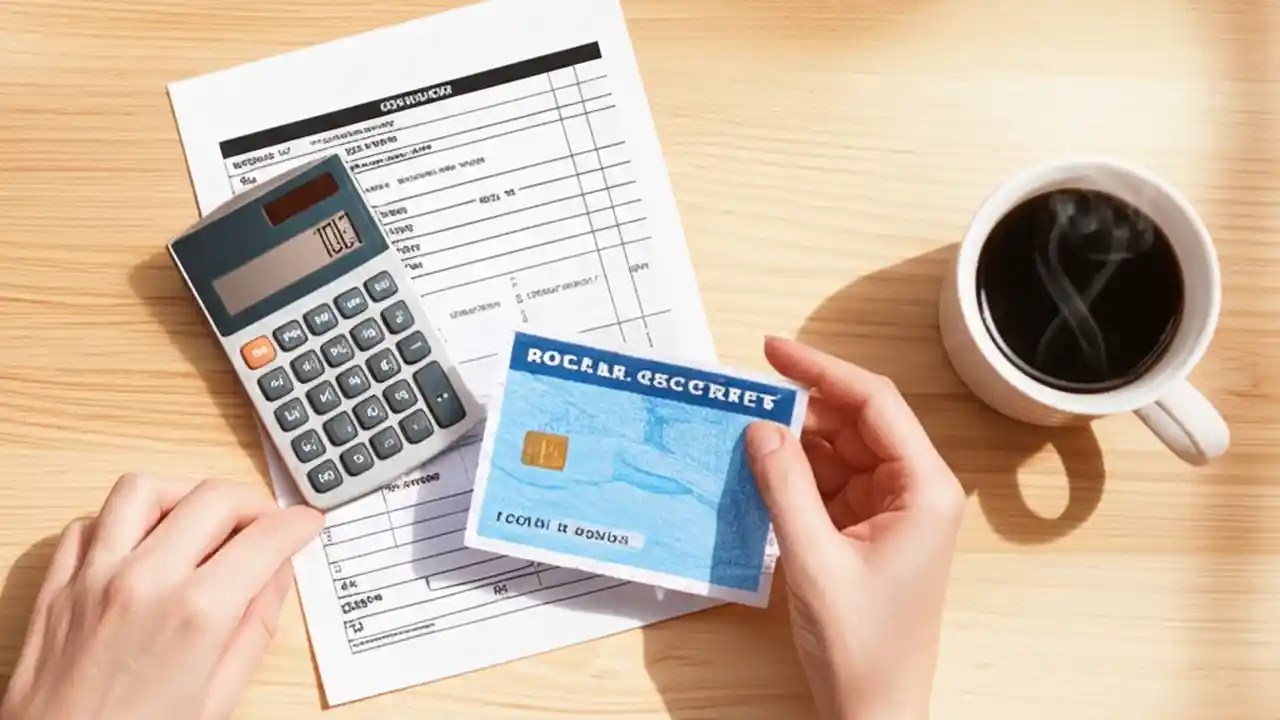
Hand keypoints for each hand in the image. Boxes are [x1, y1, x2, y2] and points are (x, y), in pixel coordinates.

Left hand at [1, 474, 322, 719]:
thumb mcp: (220, 696)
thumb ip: (256, 626)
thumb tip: (277, 574)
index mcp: (197, 614)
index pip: (265, 538)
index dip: (297, 524)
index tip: (306, 523)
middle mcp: (144, 582)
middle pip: (213, 498)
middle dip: (254, 503)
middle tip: (266, 524)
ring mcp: (93, 578)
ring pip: (143, 489)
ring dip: (184, 494)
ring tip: (203, 519)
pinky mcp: (57, 586)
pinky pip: (89, 523)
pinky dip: (122, 521)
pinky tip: (143, 543)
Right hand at [745, 338, 964, 719]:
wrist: (872, 709)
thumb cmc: (864, 647)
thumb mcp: (816, 561)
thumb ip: (786, 488)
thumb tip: (761, 428)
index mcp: (922, 489)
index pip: (874, 403)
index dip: (822, 370)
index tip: (773, 351)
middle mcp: (911, 490)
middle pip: (852, 422)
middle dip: (798, 409)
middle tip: (741, 401)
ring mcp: (886, 510)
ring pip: (833, 451)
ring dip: (790, 444)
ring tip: (739, 437)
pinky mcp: (862, 530)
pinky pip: (823, 483)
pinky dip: (790, 475)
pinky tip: (755, 473)